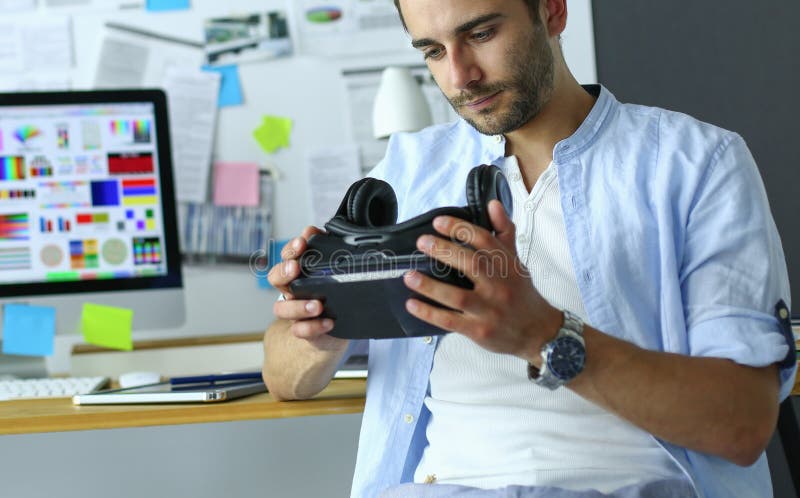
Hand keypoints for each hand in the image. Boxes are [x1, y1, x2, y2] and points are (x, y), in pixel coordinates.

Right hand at [268, 226, 342, 347]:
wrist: (333, 331)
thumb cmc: (332, 297)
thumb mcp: (332, 272)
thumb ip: (325, 250)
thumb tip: (316, 231)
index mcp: (298, 274)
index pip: (287, 256)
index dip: (291, 248)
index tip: (302, 242)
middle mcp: (292, 291)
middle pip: (275, 278)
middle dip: (284, 271)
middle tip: (296, 268)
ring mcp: (295, 312)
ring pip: (280, 308)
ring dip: (298, 305)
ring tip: (317, 305)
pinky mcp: (303, 331)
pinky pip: (299, 331)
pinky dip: (312, 327)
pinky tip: (328, 322)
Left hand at [403, 200, 561, 364]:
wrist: (539, 332)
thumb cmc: (522, 293)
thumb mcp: (516, 261)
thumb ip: (503, 232)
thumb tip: (492, 204)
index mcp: (507, 265)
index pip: (485, 240)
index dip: (461, 229)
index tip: (438, 222)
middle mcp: (499, 286)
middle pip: (472, 264)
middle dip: (444, 251)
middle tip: (421, 242)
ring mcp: (489, 310)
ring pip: (458, 296)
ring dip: (431, 286)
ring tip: (409, 276)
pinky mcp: (479, 331)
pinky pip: (451, 321)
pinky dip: (430, 313)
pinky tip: (412, 304)